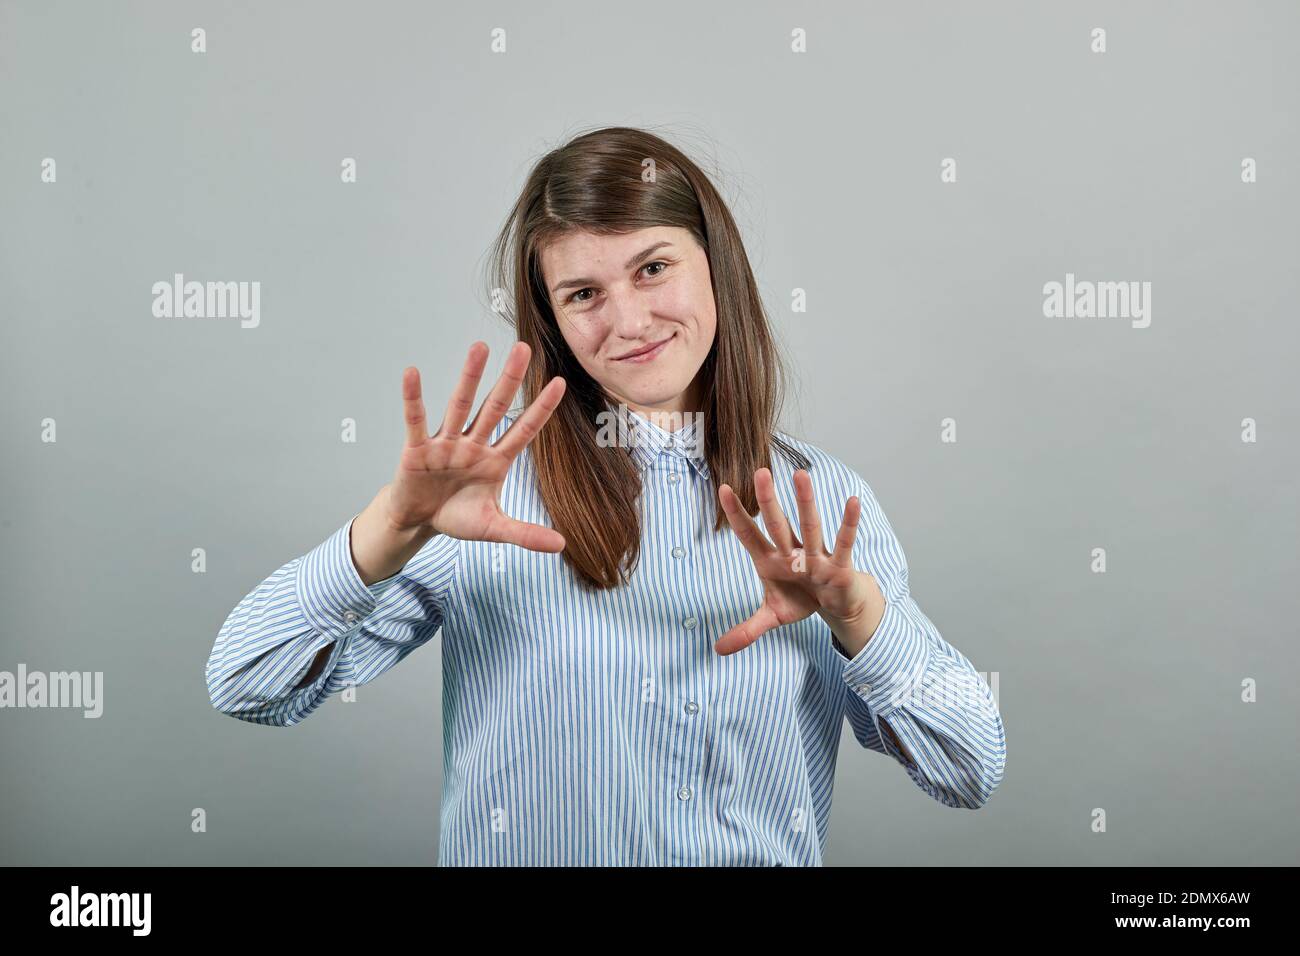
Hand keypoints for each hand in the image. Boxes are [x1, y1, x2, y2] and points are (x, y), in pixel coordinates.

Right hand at [385, 340, 566, 552]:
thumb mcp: (494, 527)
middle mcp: (473, 445)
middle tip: (523, 347)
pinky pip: (416, 420)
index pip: (524, 430)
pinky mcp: (417, 449)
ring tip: (479, 347)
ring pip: (460, 406)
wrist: (419, 521)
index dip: (541, 409)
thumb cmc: (456, 516)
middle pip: (495, 407)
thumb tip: (561, 545)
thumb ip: (526, 534)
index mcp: (495, 460)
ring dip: (469, 377)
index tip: (560, 383)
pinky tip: (412, 373)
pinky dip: (413, 398)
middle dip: (509, 379)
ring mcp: (446, 444)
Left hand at [715, 468, 884, 655]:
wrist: (836, 606)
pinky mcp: (839, 566)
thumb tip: (718, 650)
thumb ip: (747, 630)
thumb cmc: (803, 600)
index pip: (749, 535)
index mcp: (771, 561)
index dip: (736, 515)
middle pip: (777, 524)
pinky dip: (848, 524)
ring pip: (809, 527)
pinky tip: (852, 502)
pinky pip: (844, 543)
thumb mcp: (773, 616)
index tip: (722, 489)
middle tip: (760, 471)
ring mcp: (815, 557)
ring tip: (801, 475)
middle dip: (768, 500)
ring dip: (805, 503)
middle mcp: (792, 553)